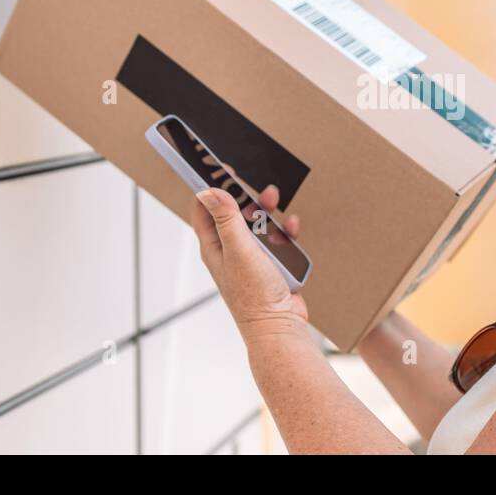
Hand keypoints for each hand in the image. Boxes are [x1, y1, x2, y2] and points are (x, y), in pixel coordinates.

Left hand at [191, 184, 307, 340]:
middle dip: (244, 197)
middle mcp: (229, 251)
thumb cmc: (254, 294)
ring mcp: (250, 258)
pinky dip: (284, 231)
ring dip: (266, 211)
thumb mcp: (239, 249)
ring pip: (256, 224)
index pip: (204, 210)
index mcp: (214, 247)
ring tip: (274, 200)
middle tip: (252, 184)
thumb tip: (208, 191)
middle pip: (233, 213)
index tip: (218, 169)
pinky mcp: (270, 265)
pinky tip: (291, 228)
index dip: (209, 187)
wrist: (279, 326)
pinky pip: (276, 240)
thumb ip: (226, 218)